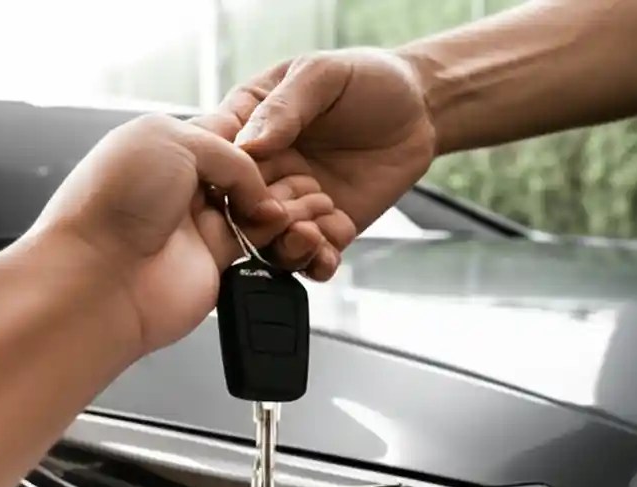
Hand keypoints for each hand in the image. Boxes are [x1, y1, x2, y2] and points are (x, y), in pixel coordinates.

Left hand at [31, 114, 343, 354]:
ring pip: (258, 209)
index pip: (226, 133)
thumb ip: (230, 155)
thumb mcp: (174, 140)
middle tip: (299, 170)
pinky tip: (282, 226)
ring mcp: (197, 226)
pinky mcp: (214, 264)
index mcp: (164, 145)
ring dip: (281, 204)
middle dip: (276, 171)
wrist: (99, 277)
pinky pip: (258, 245)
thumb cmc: (114, 202)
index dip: (258, 135)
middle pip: (247, 172)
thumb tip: (259, 190)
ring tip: (293, 201)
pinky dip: (278, 236)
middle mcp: (181, 185)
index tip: (285, 136)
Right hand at [211, 49, 438, 276]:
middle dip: (256, 219)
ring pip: (272, 241)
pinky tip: (328, 248)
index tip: (234, 184)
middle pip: (239, 209)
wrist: (420, 107)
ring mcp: (295, 202)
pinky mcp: (328, 226)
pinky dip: (317, 261)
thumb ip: (285, 107)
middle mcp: (266, 171)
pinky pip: (314, 257)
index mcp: (248, 127)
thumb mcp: (322, 75)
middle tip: (280, 213)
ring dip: (286, 245)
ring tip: (307, 233)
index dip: (219, 176)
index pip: (216, 156)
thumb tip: (248, 145)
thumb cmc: (366, 78)